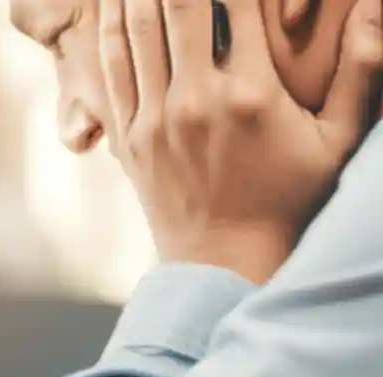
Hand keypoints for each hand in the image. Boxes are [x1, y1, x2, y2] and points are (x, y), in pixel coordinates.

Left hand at [100, 0, 382, 283]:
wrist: (222, 259)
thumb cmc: (288, 198)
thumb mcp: (336, 141)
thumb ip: (363, 73)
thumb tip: (378, 8)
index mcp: (252, 94)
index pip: (237, 2)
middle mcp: (196, 100)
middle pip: (178, 5)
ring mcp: (155, 119)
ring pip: (137, 30)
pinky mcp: (127, 136)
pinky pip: (112, 69)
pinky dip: (111, 27)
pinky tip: (116, 0)